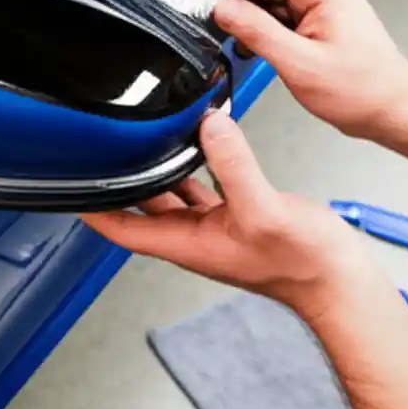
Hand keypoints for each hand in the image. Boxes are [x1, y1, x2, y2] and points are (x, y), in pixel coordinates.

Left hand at [82, 110, 369, 313]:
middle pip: (140, 208)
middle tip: (101, 149)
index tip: (68, 186)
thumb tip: (211, 126)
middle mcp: (194, 238)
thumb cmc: (305, 265)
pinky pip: (203, 189)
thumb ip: (235, 166)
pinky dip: (194, 167)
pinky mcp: (238, 218)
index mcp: (187, 243)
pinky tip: (199, 144)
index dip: (91, 208)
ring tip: (140, 139)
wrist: (339, 282)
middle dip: (118, 181)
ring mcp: (215, 230)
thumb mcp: (264, 209)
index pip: (121, 228)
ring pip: (170, 196)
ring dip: (154, 170)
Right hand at [181, 0, 407, 139]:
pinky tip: (250, 48)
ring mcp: (317, 1)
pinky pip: (273, 10)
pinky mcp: (314, 17)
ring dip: (242, 14)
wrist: (391, 108)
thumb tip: (222, 9)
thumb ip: (256, 32)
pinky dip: (255, 26)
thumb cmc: (361, 88)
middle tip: (202, 17)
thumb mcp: (300, 63)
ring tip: (233, 42)